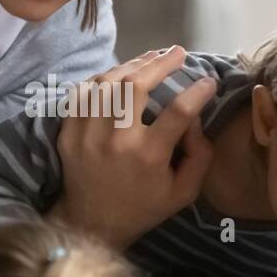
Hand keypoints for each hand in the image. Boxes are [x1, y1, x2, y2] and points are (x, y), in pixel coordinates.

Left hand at [48, 47, 215, 249]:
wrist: (91, 224)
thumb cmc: (144, 207)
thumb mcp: (183, 192)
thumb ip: (199, 156)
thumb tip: (197, 119)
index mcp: (148, 156)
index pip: (178, 112)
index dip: (198, 92)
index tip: (208, 81)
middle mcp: (115, 140)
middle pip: (136, 86)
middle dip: (160, 63)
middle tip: (177, 53)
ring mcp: (86, 134)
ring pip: (107, 83)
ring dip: (132, 65)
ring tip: (152, 57)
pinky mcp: (68, 132)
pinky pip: (83, 93)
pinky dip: (102, 79)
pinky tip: (119, 75)